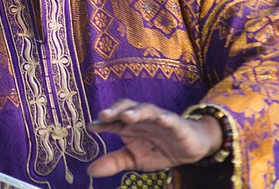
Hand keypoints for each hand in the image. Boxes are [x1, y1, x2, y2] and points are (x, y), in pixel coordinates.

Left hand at [87, 99, 221, 176]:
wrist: (189, 149)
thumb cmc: (158, 149)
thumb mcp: (134, 159)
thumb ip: (114, 162)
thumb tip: (90, 171)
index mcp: (128, 125)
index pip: (112, 121)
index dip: (102, 123)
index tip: (91, 127)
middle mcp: (140, 118)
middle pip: (125, 108)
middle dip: (115, 110)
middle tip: (104, 115)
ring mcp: (158, 118)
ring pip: (145, 109)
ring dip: (136, 111)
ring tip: (127, 115)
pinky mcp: (175, 124)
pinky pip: (169, 119)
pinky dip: (165, 118)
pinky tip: (161, 120)